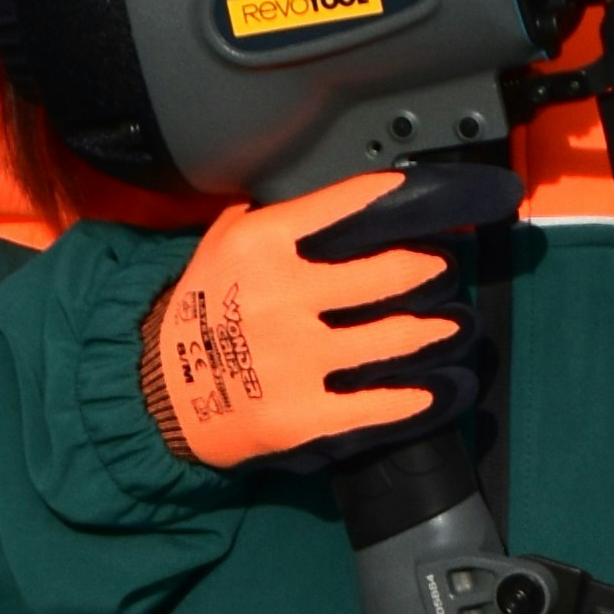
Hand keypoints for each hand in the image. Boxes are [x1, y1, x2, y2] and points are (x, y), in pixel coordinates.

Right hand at [137, 167, 483, 469]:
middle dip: (428, 270)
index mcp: (264, 246)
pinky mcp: (303, 414)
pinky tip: (437, 390)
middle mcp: (285, 296)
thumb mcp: (221, 246)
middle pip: (386, 274)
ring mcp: (297, 358)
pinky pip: (375, 404)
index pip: (346, 206)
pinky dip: (415, 399)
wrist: (158, 393)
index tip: (429, 200)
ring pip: (392, 338)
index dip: (398, 199)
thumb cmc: (198, 313)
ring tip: (455, 326)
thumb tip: (335, 202)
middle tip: (443, 271)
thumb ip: (272, 218)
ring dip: (436, 331)